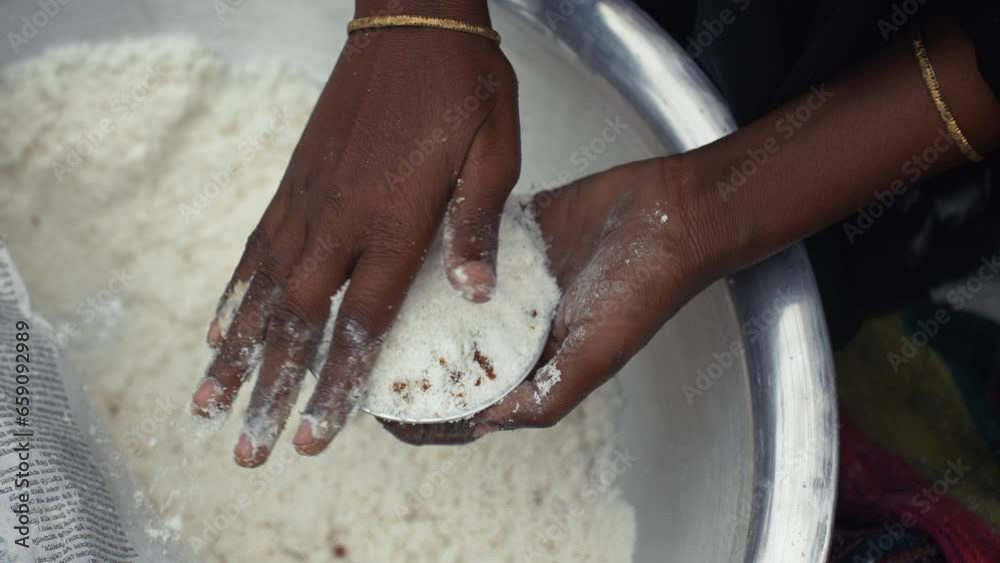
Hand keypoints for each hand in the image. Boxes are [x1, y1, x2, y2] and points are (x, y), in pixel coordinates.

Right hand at [191, 18, 519, 465]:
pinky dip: (234, 294)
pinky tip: (218, 329)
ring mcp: (310, 198)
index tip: (317, 435)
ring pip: (264, 293)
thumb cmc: (462, 83)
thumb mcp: (495, 152)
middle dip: (273, 392)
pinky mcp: (295, 180)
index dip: (338, 384)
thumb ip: (478, 226)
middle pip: (299, 323)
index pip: (362, 321)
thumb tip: (476, 294)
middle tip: (251, 448)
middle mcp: (341, 218)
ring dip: (238, 356)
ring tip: (209, 406)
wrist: (413, 17)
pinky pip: (256, 247)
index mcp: (396, 220)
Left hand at [382, 157, 719, 443]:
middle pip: (446, 363)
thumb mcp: (596, 354)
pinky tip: (397, 254)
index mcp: (536, 370)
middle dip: (404, 368)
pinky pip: (460, 258)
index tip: (377, 412)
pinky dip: (431, 262)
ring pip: (446, 310)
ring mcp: (510, 291)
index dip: (421, 420)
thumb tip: (483, 424)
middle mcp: (517, 335)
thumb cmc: (647, 287)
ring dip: (410, 314)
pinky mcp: (509, 246)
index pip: (466, 410)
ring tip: (367, 308)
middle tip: (357, 358)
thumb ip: (545, 394)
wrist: (671, 214)